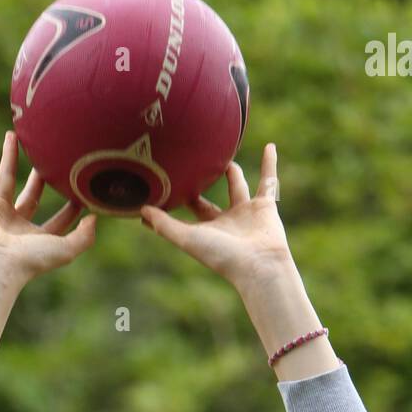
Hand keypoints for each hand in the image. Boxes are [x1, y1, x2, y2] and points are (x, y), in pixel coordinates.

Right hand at [0, 130, 96, 285]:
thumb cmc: (31, 260)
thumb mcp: (66, 250)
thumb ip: (84, 237)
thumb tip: (95, 218)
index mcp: (38, 238)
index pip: (59, 220)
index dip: (71, 207)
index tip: (82, 189)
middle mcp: (17, 224)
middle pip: (31, 194)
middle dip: (39, 176)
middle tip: (47, 155)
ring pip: (5, 177)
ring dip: (9, 156)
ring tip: (14, 134)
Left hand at [139, 143, 290, 288]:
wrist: (257, 264)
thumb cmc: (221, 255)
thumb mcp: (187, 238)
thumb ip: (165, 225)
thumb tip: (141, 210)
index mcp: (207, 229)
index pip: (189, 210)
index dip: (177, 199)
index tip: (165, 184)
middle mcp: (226, 221)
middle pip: (211, 198)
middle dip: (202, 184)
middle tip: (193, 163)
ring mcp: (246, 212)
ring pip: (238, 186)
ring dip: (233, 172)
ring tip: (225, 153)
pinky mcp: (265, 206)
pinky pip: (269, 180)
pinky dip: (270, 165)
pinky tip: (269, 147)